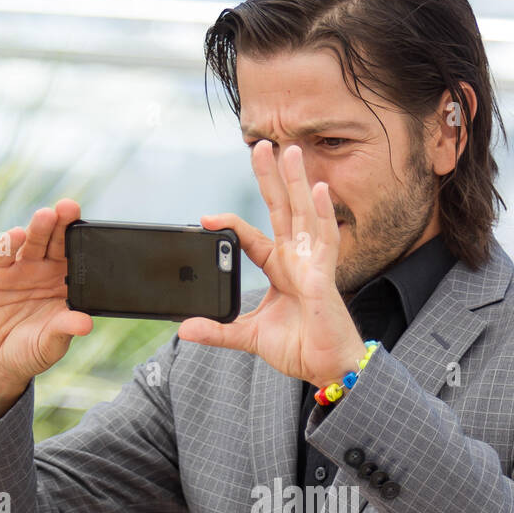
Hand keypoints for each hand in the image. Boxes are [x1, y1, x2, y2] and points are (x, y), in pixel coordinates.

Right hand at [0, 199, 92, 405]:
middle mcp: (44, 271)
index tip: (93, 230)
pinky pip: (3, 255)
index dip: (84, 243)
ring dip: (39, 228)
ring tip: (46, 216)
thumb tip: (86, 323)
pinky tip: (17, 235)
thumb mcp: (51, 344)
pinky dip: (8, 244)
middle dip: (63, 224)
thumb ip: (65, 329)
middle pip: (56, 243)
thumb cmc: (30, 350)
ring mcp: (19, 269)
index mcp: (65, 285)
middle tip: (70, 208)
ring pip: (32, 243)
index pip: (77, 259)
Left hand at [176, 141, 367, 388]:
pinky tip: (318, 190)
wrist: (327, 369)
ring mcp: (312, 265)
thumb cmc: (300, 348)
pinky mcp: (324, 277)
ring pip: (303, 215)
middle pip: (282, 210)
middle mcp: (296, 260)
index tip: (205, 217)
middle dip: (271, 178)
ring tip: (290, 150)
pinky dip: (322, 214)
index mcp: (280, 269)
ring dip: (297, 182)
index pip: (251, 238)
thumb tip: (186, 329)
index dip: (230, 225)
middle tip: (260, 143)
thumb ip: (219, 331)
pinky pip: (325, 241)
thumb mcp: (251, 338)